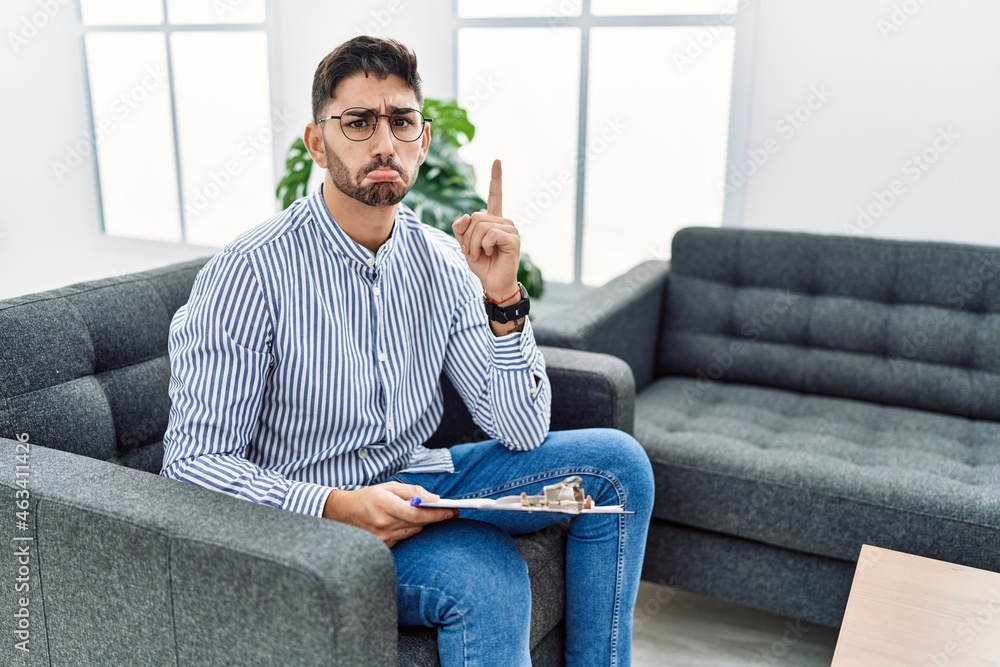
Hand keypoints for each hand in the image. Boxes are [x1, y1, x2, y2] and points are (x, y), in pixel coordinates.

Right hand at [322, 481, 456, 547]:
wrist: (343, 514)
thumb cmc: (368, 497)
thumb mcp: (389, 487)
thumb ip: (412, 491)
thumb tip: (434, 498)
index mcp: (385, 505)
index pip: (417, 513)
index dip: (437, 513)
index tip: (453, 511)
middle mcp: (384, 524)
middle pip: (419, 524)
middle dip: (435, 517)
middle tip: (450, 512)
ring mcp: (383, 538)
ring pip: (414, 532)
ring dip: (423, 524)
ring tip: (431, 515)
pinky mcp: (384, 546)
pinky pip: (405, 538)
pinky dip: (411, 530)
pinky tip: (412, 523)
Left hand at [452, 159, 520, 301]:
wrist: (493, 283)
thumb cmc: (482, 264)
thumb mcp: (464, 244)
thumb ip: (461, 229)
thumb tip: (466, 216)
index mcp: (493, 220)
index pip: (496, 195)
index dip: (496, 178)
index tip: (497, 160)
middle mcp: (504, 221)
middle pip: (476, 216)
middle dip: (467, 236)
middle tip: (472, 251)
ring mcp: (511, 229)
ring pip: (481, 226)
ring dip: (474, 243)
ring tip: (480, 254)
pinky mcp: (514, 239)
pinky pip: (490, 234)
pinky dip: (484, 245)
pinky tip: (490, 253)